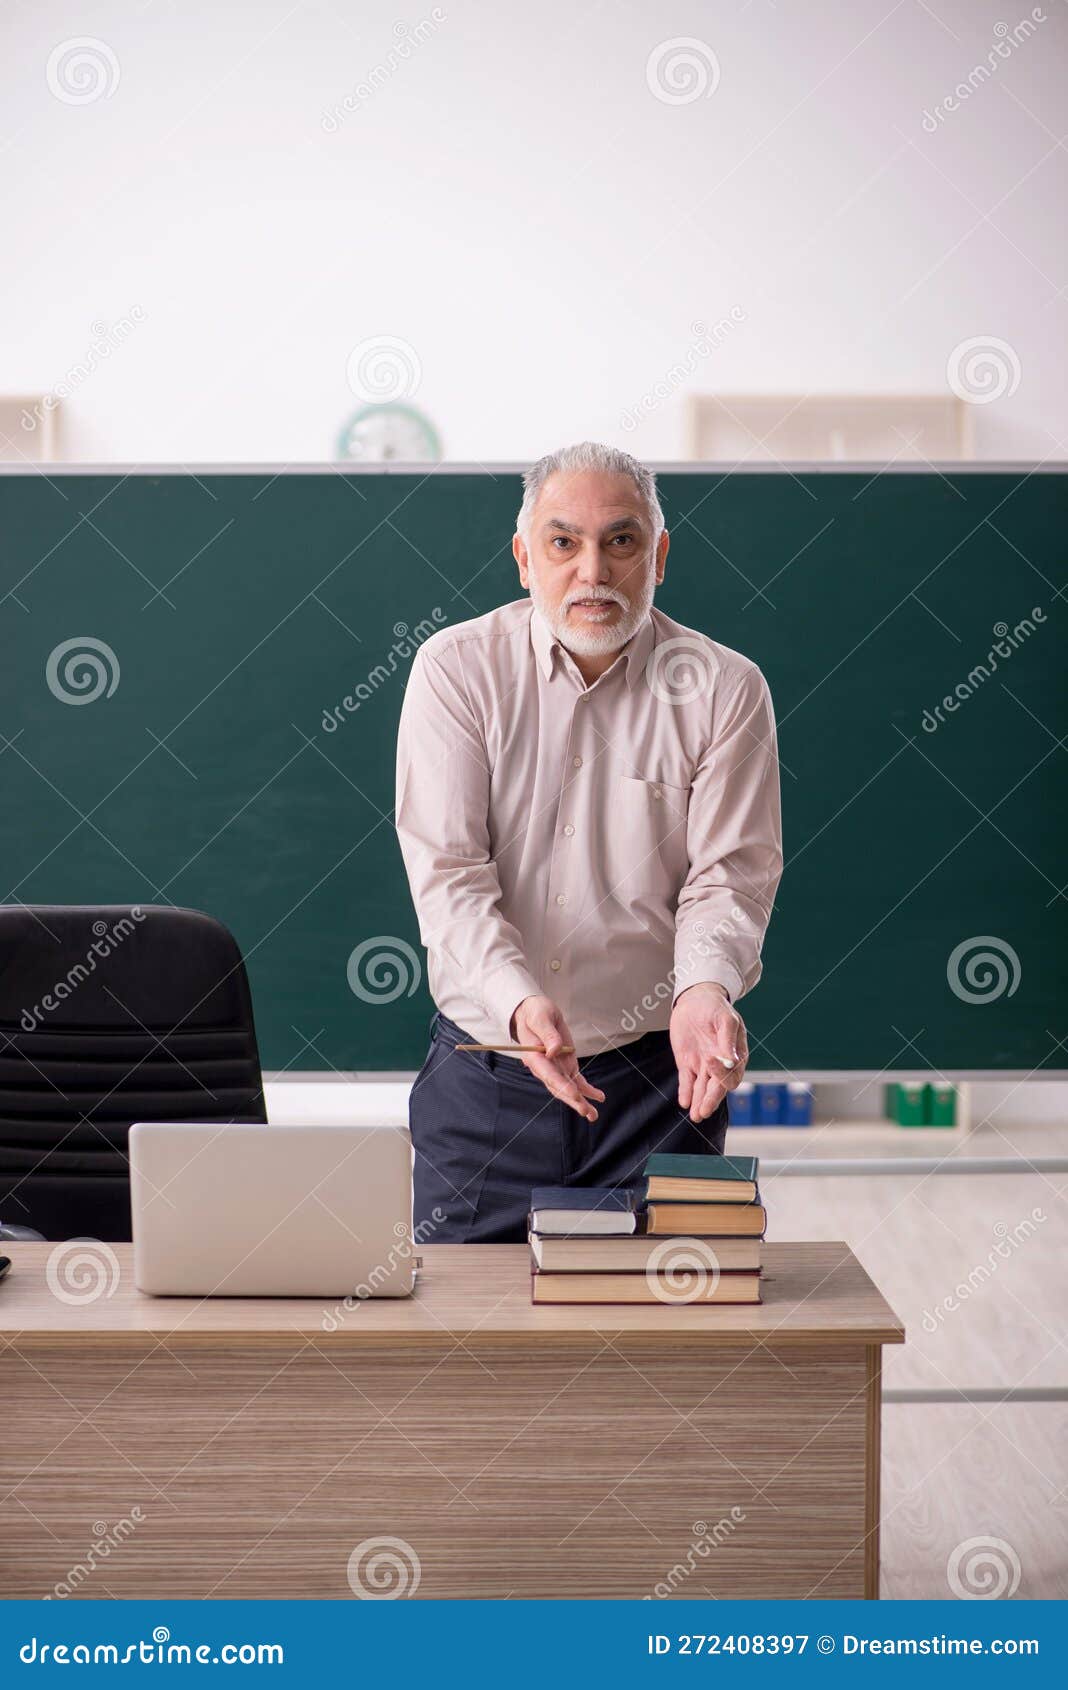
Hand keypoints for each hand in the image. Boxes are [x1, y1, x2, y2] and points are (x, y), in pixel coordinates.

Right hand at [509, 994, 605, 1121]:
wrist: (534, 1013)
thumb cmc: (535, 1012)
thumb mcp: (540, 1017)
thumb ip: (547, 1033)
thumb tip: (554, 1050)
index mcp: (535, 1056)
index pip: (547, 1073)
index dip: (561, 1085)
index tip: (574, 1094)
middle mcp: (545, 1067)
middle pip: (558, 1087)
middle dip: (572, 1100)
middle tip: (585, 1111)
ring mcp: (556, 1068)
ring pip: (568, 1088)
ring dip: (580, 1102)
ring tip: (593, 1115)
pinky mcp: (566, 1065)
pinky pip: (577, 1080)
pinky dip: (588, 1090)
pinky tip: (599, 1098)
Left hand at [670, 982, 747, 1123]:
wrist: (695, 999)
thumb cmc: (715, 1007)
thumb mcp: (725, 1018)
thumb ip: (728, 1039)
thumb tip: (732, 1060)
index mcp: (735, 1055)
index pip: (732, 1074)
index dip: (722, 1073)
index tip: (711, 1060)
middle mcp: (720, 1065)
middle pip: (717, 1088)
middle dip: (711, 1100)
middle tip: (703, 1112)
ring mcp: (704, 1066)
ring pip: (702, 1089)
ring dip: (699, 1102)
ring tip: (696, 1116)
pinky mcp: (688, 1064)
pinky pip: (687, 1082)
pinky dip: (686, 1092)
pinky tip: (684, 1102)